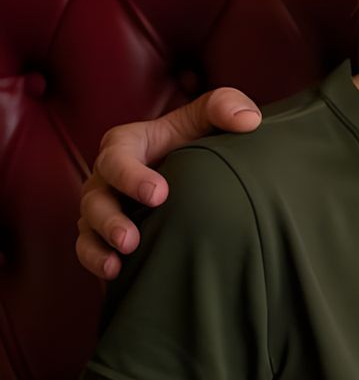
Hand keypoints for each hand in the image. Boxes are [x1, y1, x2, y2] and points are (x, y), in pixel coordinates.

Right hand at [75, 89, 261, 278]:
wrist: (199, 170)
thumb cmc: (198, 138)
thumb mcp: (209, 117)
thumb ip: (225, 106)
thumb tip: (248, 120)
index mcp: (128, 145)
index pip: (118, 156)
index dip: (131, 175)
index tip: (159, 194)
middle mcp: (108, 176)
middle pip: (96, 196)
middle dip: (110, 218)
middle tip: (131, 238)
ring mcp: (104, 206)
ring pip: (89, 226)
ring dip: (100, 244)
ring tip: (121, 259)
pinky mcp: (106, 232)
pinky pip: (90, 248)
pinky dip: (97, 260)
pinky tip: (116, 273)